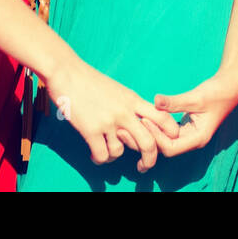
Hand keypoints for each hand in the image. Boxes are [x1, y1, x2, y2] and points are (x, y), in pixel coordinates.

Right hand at [41, 59, 181, 171]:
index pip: (162, 117)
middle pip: (148, 143)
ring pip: (119, 152)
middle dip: (150, 159)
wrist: (67, 72)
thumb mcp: (117, 90)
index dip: (169, 132)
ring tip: (105, 151)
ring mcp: (108, 122)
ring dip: (112, 156)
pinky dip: (99, 159)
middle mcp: (124, 112)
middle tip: (144, 166)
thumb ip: (129, 105)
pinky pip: (102, 155)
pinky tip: (94, 154)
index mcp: (133, 100)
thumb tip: (139, 123)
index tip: (168, 141)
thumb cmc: (90, 80)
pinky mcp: (90, 130)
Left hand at [147, 72, 237, 157]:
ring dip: (154, 132)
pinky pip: (169, 132)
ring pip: (167, 140)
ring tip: (138, 121)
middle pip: (166, 147)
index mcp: (198, 138)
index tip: (144, 120)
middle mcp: (193, 140)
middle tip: (136, 123)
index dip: (156, 137)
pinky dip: (159, 126)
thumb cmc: (216, 93)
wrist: (230, 87)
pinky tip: (149, 117)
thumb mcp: (195, 97)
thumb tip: (155, 100)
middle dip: (151, 137)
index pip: (171, 147)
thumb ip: (175, 102)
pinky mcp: (187, 127)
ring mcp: (190, 134)